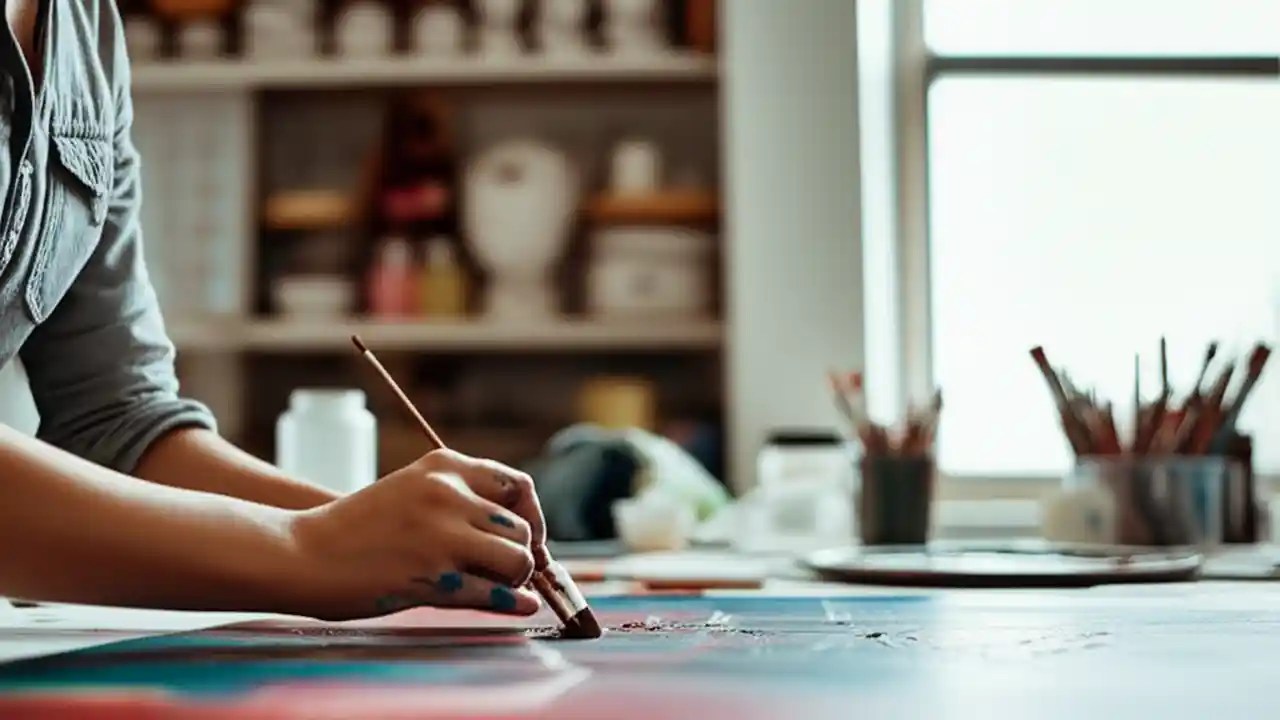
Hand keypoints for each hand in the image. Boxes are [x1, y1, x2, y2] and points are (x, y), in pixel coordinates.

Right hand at [283, 450, 546, 620]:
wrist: (303, 553)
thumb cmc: (358, 528)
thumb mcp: (412, 491)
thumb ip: (461, 502)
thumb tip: (520, 537)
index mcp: (444, 466)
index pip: (518, 486)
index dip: (531, 516)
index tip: (527, 537)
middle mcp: (449, 494)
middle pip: (521, 527)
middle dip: (523, 553)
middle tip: (509, 571)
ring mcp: (443, 535)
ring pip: (516, 559)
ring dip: (515, 579)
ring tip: (499, 586)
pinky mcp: (435, 577)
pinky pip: (494, 594)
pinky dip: (511, 604)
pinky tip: (518, 607)